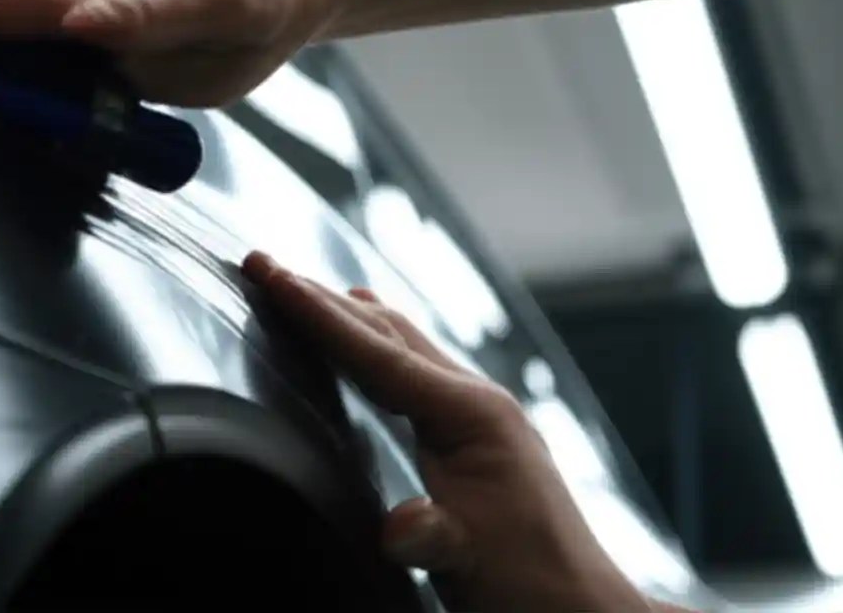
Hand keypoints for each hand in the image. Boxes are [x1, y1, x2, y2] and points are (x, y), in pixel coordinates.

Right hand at [241, 251, 653, 611]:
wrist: (579, 609)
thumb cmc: (530, 583)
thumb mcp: (472, 562)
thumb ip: (431, 537)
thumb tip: (399, 529)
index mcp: (472, 414)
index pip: (376, 352)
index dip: (316, 315)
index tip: (270, 274)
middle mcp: (476, 400)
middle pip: (385, 332)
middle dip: (320, 299)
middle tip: (263, 264)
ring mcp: (477, 413)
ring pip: (400, 344)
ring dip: (346, 316)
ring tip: (300, 289)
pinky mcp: (472, 433)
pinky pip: (411, 370)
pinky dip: (372, 345)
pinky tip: (364, 343)